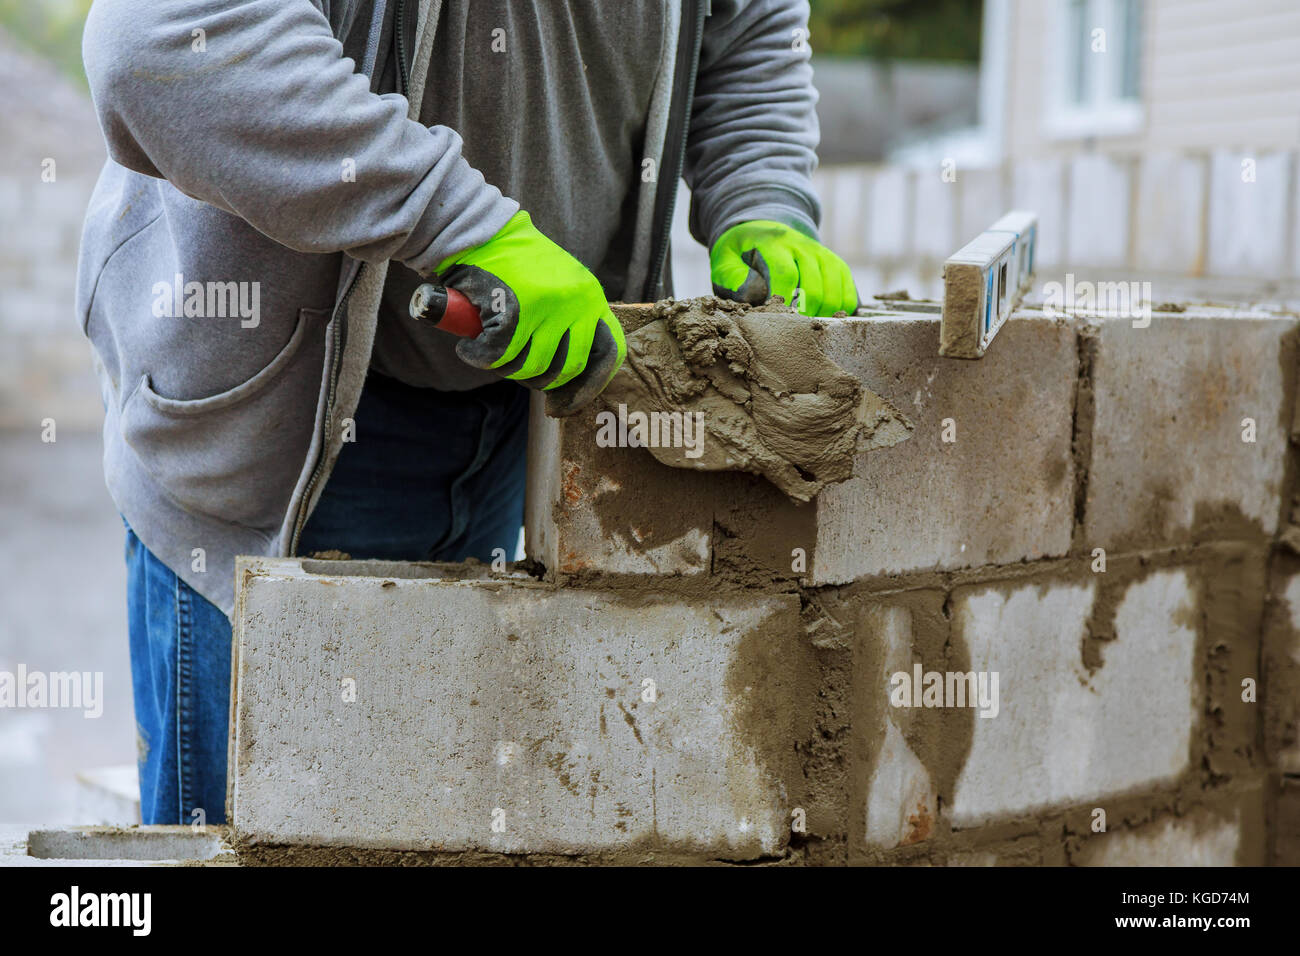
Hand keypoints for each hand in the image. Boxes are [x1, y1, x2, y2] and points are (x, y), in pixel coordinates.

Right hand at [435, 210, 625, 415]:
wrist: (480, 230)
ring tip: (492, 354)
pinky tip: (470, 349)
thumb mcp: (559, 285)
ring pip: (531, 367)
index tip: (570, 402)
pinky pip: (499, 356)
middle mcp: (576, 303)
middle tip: (518, 371)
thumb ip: (570, 320)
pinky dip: (479, 358)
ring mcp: (548, 308)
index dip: (592, 384)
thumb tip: (569, 375)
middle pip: (567, 368)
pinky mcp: (516, 311)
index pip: (610, 352)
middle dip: (540, 381)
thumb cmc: (514, 263)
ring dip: (506, 369)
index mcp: (591, 297)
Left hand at [710, 220, 857, 316]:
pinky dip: (839, 313)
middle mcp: (804, 246)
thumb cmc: (741, 254)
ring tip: (805, 329)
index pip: (785, 274)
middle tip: (789, 333)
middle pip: (814, 288)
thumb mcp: (725, 260)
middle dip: (803, 316)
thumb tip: (756, 296)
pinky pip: (849, 295)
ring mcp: (824, 256)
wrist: (763, 229)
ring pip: (835, 294)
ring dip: (822, 317)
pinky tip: (821, 320)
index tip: (775, 321)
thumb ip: (733, 277)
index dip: (782, 301)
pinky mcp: (837, 266)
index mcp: (774, 244)